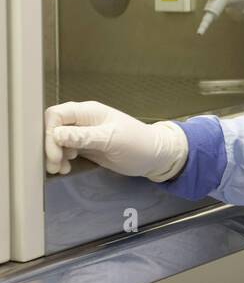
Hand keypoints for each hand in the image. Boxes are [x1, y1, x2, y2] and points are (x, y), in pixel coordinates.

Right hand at [44, 101, 188, 181]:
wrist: (155, 157)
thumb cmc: (137, 143)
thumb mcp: (111, 140)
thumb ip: (84, 137)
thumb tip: (57, 134)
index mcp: (89, 112)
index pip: (57, 115)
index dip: (49, 133)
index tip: (55, 154)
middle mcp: (83, 120)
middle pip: (54, 128)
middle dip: (49, 147)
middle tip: (53, 167)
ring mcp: (84, 134)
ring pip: (57, 140)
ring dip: (55, 155)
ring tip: (61, 170)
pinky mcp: (86, 147)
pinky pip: (66, 150)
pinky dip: (62, 159)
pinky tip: (66, 168)